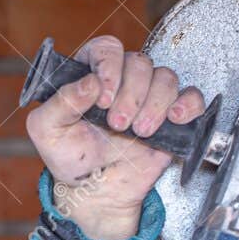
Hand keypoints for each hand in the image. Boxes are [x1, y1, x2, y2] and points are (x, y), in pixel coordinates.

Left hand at [25, 35, 205, 239]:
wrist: (96, 191)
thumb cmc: (71, 158)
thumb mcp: (47, 131)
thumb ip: (61, 102)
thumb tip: (89, 83)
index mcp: (90, 75)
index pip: (106, 49)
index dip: (109, 67)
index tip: (104, 98)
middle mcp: (122, 81)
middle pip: (139, 62)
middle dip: (131, 95)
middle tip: (117, 124)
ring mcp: (148, 97)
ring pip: (166, 77)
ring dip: (154, 105)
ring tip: (139, 132)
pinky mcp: (171, 117)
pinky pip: (191, 97)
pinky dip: (187, 105)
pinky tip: (173, 119)